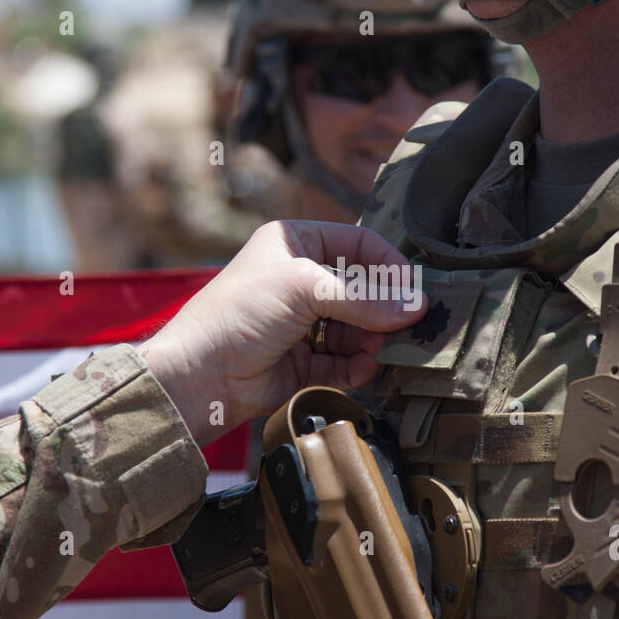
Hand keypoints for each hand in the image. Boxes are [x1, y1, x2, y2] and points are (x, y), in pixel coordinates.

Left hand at [137, 220, 425, 444]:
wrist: (200, 374)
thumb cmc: (241, 312)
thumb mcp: (305, 289)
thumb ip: (365, 298)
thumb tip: (418, 306)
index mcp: (297, 244)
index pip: (358, 245)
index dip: (388, 265)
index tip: (413, 290)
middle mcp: (302, 280)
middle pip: (363, 290)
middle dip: (385, 309)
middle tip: (410, 326)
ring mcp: (305, 323)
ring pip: (359, 329)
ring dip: (376, 340)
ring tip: (388, 350)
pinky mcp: (306, 363)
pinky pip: (346, 362)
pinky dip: (360, 366)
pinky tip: (367, 368)